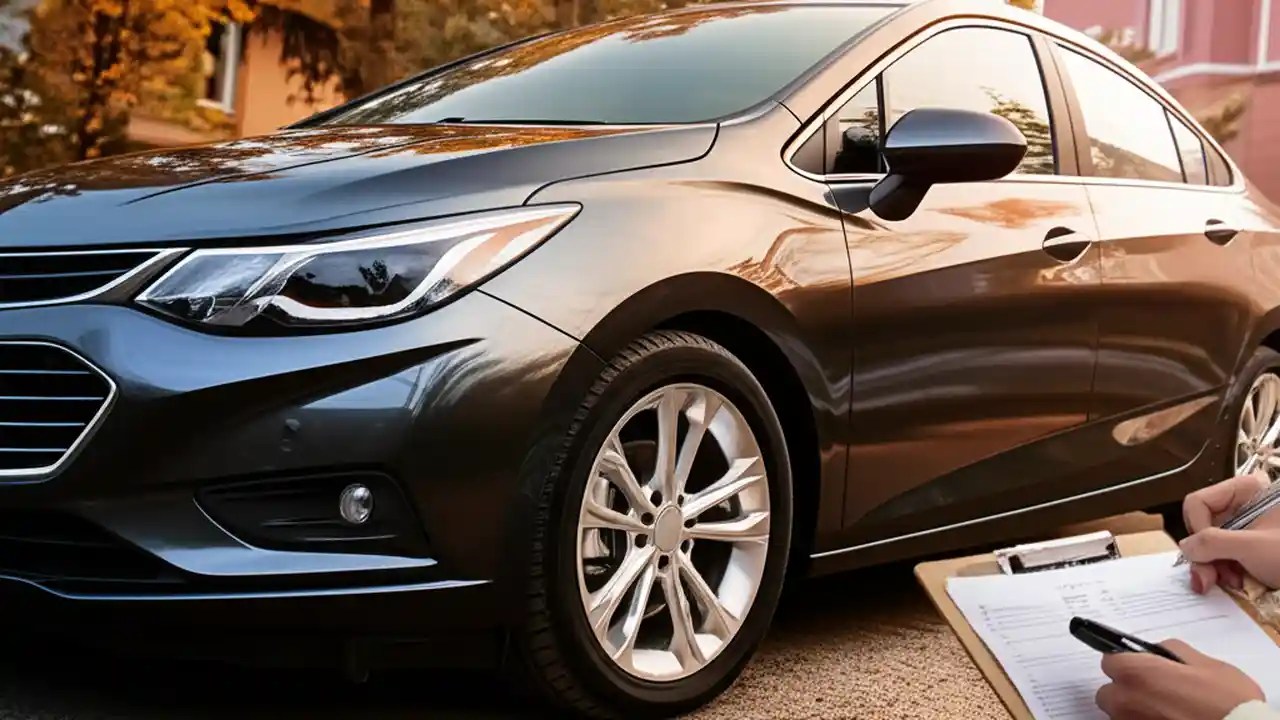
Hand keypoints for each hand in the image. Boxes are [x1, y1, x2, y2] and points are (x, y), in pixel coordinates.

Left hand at [1096, 640, 1263, 719]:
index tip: (1140, 665)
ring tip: (1167, 710)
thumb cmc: (1228, 703)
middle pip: (1110, 691)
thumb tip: (1159, 649)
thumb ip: (1173, 651)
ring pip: (1120, 714)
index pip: (1110, 659)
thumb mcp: (1207, 665)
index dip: (1126, 661)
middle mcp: (1125, 701)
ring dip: (1136, 710)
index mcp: (1137, 674)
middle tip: (1158, 691)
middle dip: (1127, 689)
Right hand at [1180, 473, 1278, 592]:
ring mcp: (1247, 527)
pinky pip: (1224, 555)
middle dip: (1204, 555)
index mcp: (1246, 490)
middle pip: (1202, 525)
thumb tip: (1185, 547)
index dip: (1197, 530)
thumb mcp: (1253, 548)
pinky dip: (1226, 571)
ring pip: (1210, 543)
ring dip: (1214, 567)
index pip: (1198, 503)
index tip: (1206, 554)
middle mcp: (1243, 505)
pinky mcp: (1251, 546)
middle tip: (1210, 580)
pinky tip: (1238, 582)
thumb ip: (1213, 543)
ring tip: (1231, 583)